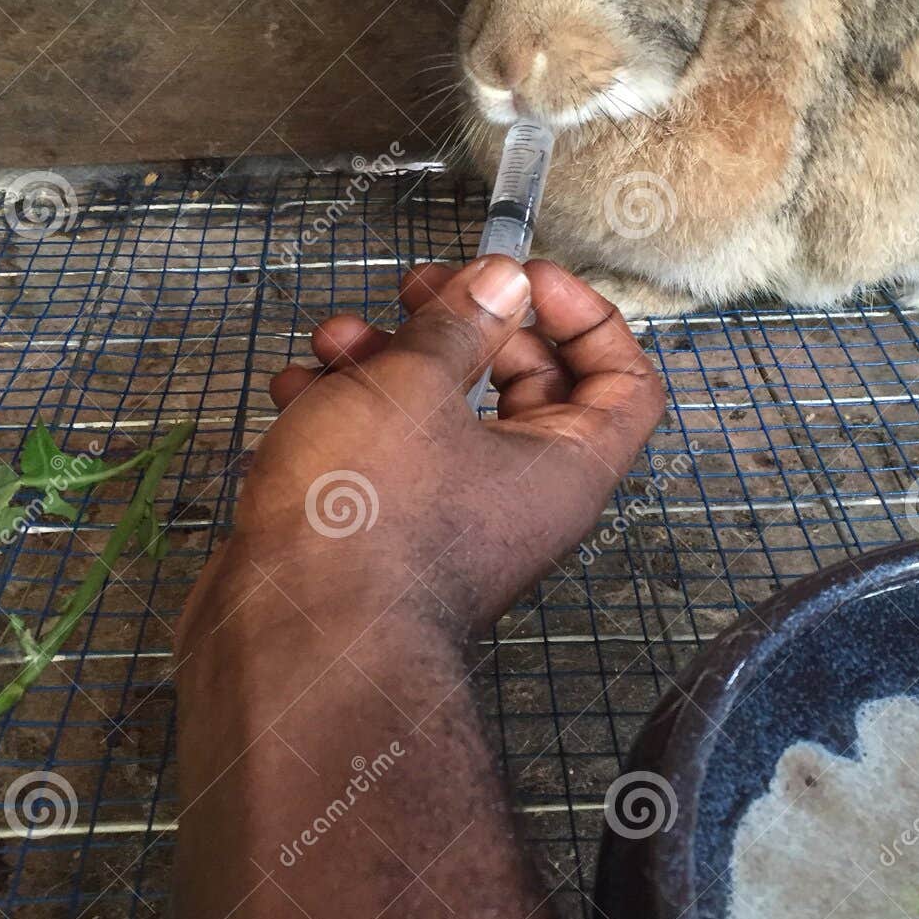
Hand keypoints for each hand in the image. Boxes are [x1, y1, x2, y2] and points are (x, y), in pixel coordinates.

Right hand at [183, 256, 664, 650]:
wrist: (293, 641)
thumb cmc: (368, 520)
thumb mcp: (414, 385)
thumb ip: (460, 323)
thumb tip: (502, 281)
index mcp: (565, 464)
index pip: (624, 381)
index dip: (585, 315)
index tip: (525, 277)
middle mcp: (521, 495)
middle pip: (520, 386)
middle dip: (463, 327)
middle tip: (416, 289)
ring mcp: (452, 517)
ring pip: (440, 414)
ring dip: (388, 362)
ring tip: (334, 338)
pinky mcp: (387, 533)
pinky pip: (385, 455)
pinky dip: (347, 413)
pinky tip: (296, 389)